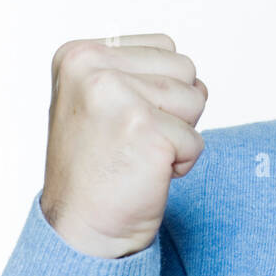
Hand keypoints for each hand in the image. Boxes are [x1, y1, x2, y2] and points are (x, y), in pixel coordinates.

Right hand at [39, 33, 206, 258]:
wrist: (80, 228)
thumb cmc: (98, 166)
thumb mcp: (102, 100)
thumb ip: (138, 73)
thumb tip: (194, 77)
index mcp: (79, 54)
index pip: (165, 47)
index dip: (159, 88)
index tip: (121, 120)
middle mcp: (90, 68)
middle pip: (186, 69)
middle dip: (175, 109)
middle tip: (134, 139)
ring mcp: (116, 96)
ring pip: (196, 99)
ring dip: (179, 134)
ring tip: (139, 153)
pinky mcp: (143, 128)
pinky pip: (197, 139)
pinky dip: (182, 162)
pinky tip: (145, 173)